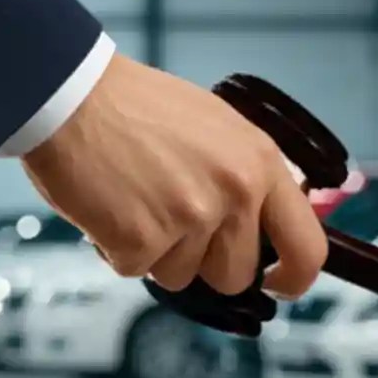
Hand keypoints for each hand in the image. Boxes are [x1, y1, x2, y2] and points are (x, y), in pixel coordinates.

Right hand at [20, 53, 326, 297]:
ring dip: (156, 252)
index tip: (277, 283)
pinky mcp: (141, 240)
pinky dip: (117, 248)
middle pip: (236, 275)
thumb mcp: (218, 128)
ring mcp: (189, 218)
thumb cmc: (138, 109)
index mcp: (261, 164)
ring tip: (136, 199)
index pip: (307, 247)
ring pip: (182, 277)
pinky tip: (108, 205)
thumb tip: (268, 228)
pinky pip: (135, 270)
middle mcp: (234, 194)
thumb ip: (249, 177)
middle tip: (171, 219)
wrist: (71, 94)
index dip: (293, 277)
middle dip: (204, 261)